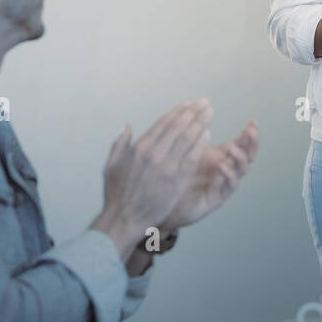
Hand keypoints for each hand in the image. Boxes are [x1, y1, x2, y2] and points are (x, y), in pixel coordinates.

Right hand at [98, 100, 211, 247]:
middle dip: (193, 112)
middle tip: (204, 103)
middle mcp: (153, 153)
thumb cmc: (117, 194)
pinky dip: (200, 143)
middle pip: (178, 126)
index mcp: (138, 147)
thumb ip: (120, 144)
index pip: (163, 123)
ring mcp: (166, 166)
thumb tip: (127, 126)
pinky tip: (208, 133)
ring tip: (209, 112)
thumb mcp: (111, 166)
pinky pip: (192, 156)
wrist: (125, 218)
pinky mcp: (176, 179)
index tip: (189, 104)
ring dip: (200, 123)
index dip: (178, 111)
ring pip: (187, 138)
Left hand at [161, 120, 259, 232]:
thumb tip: (196, 110)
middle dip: (251, 143)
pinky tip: (221, 166)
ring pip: (241, 171)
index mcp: (221, 158)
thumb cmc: (175, 177)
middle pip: (248, 155)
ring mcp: (223, 184)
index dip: (249, 134)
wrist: (164, 205)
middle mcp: (226, 170)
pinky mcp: (217, 199)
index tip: (253, 121)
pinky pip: (228, 187)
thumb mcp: (185, 151)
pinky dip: (227, 176)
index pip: (242, 144)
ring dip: (239, 158)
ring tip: (232, 149)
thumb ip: (192, 135)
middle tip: (250, 131)